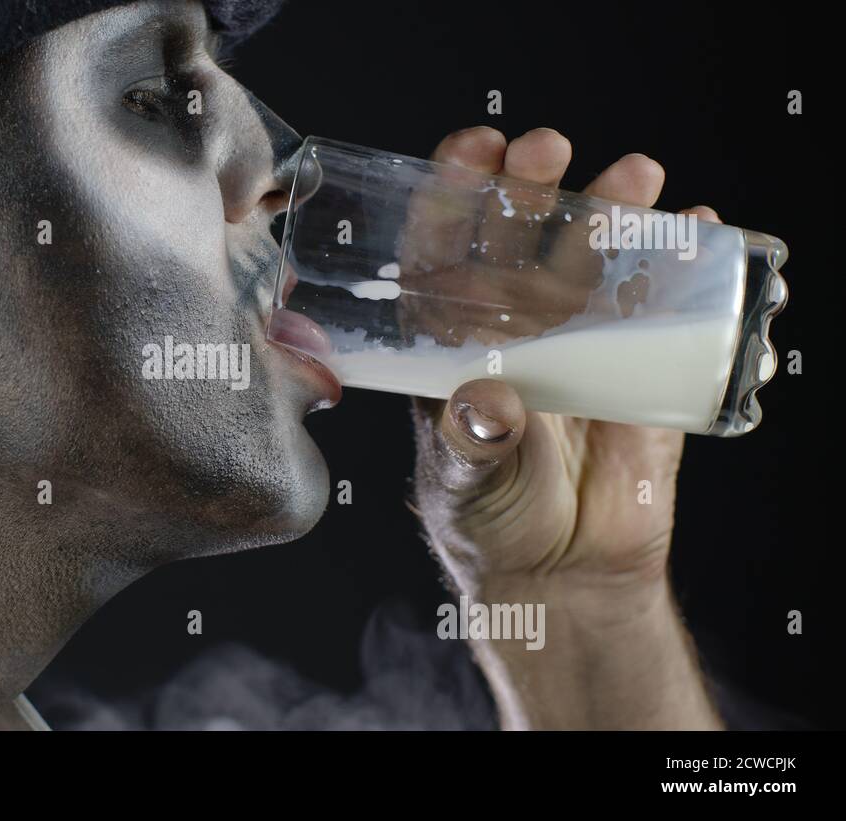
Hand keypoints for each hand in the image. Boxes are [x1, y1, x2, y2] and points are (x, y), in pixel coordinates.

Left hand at [406, 126, 721, 597]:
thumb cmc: (491, 519)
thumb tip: (489, 403)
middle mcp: (511, 325)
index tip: (474, 152)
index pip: (440, 250)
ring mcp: (577, 337)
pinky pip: (661, 302)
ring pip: (592, 256)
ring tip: (637, 178)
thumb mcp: (468, 481)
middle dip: (532, 186)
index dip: (452, 194)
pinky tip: (700, 231)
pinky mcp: (640, 362)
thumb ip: (474, 443)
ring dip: (612, 209)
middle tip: (548, 149)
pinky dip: (684, 264)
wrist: (564, 568)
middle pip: (518, 238)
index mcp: (452, 339)